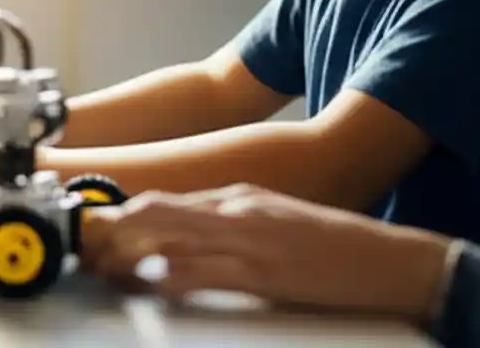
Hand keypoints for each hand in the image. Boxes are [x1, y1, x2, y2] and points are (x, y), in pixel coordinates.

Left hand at [82, 184, 452, 323]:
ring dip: (130, 253)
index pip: (165, 200)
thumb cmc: (335, 247)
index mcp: (239, 196)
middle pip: (156, 211)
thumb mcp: (275, 223)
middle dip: (114, 230)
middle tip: (87, 249)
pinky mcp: (262, 273)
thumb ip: (231, 227)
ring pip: (170, 236)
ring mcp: (248, 239)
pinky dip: (170, 276)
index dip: (123, 215)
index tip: (97, 229)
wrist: (391, 260)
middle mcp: (237, 208)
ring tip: (103, 267)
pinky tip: (151, 282)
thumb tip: (186, 243)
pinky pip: (202, 272)